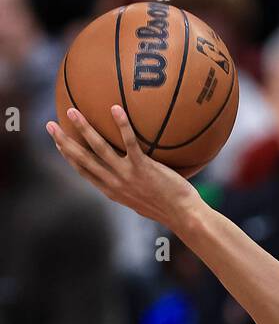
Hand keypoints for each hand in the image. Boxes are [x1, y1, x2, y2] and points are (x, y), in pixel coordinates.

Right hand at [47, 105, 199, 228]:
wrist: (183, 216)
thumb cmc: (168, 208)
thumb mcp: (143, 200)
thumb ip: (132, 187)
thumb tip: (133, 176)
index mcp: (112, 191)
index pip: (83, 171)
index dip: (68, 156)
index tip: (58, 143)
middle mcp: (115, 183)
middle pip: (82, 159)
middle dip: (63, 142)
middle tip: (50, 125)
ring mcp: (127, 175)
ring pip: (98, 148)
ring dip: (83, 128)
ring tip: (72, 110)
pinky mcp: (143, 168)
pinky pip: (129, 142)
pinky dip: (121, 125)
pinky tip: (115, 108)